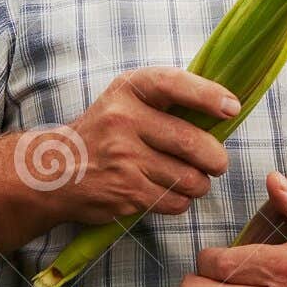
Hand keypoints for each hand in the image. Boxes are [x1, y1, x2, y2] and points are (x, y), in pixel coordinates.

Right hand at [19, 67, 238, 226]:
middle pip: (192, 142)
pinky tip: (167, 192)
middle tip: (217, 163)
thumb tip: (226, 109)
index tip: (232, 107)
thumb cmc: (105, 132)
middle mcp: (123, 120)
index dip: (208, 95)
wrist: (54, 170)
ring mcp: (123, 159)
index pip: (174, 85)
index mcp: (128, 90)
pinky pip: (174, 201)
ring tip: (190, 179)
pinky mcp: (125, 192)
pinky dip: (180, 201)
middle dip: (215, 158)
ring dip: (199, 184)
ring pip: (189, 178)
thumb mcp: (126, 101)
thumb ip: (168, 100)